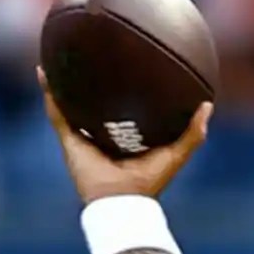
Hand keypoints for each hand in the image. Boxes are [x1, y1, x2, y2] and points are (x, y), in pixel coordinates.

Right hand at [38, 66, 212, 203]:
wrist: (121, 200)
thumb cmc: (150, 181)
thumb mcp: (177, 153)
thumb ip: (194, 133)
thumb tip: (208, 104)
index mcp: (130, 137)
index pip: (129, 109)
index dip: (130, 90)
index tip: (134, 66)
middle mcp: (106, 135)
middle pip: (99, 104)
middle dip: (97, 82)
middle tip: (98, 53)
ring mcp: (86, 136)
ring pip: (73, 104)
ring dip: (67, 83)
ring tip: (66, 56)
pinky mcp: (69, 140)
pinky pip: (56, 111)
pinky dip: (49, 92)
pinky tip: (45, 71)